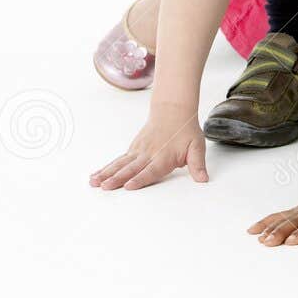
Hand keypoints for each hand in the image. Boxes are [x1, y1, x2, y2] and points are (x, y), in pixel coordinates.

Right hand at [90, 108, 206, 189]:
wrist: (173, 110)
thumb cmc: (185, 131)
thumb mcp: (196, 146)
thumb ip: (198, 165)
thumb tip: (203, 179)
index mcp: (163, 157)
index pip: (151, 170)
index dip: (140, 179)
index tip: (129, 186)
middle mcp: (148, 154)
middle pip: (131, 168)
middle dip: (117, 178)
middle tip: (105, 187)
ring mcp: (138, 151)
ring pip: (120, 164)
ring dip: (106, 173)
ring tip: (94, 182)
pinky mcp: (132, 150)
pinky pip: (118, 160)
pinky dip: (105, 168)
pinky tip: (95, 176)